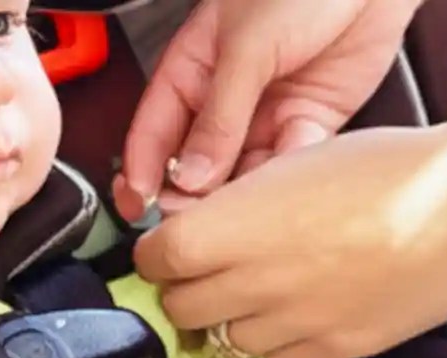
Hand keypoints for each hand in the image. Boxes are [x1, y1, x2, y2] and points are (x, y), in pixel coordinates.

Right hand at [115, 0, 422, 219]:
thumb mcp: (246, 47)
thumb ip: (219, 116)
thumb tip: (190, 174)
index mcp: (190, 73)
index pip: (152, 135)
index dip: (141, 175)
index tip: (138, 209)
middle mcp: (224, 101)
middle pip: (196, 165)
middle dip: (192, 196)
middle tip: (191, 221)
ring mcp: (266, 114)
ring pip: (242, 173)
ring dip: (241, 194)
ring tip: (240, 211)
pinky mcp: (309, 123)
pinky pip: (290, 162)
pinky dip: (287, 175)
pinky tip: (284, 181)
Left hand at [134, 123, 446, 357]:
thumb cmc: (388, 170)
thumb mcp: (296, 163)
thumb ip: (238, 205)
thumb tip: (198, 228)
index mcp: (237, 225)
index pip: (155, 261)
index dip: (157, 256)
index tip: (168, 251)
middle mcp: (256, 280)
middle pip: (181, 310)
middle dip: (185, 293)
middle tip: (206, 275)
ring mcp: (294, 321)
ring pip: (226, 341)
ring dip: (233, 320)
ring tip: (265, 290)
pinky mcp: (333, 349)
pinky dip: (278, 341)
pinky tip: (302, 311)